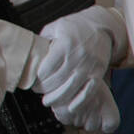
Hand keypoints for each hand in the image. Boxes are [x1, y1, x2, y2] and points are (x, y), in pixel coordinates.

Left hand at [34, 6, 124, 130]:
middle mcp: (78, 56)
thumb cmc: (75, 26)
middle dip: (44, 89)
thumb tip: (30, 53)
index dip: (37, 78)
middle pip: (57, 80)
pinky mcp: (98, 72)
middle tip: (37, 90)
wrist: (102, 26)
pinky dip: (79, 101)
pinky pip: (89, 90)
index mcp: (65, 45)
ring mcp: (89, 66)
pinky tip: (71, 108)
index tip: (33, 80)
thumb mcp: (55, 27)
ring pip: (71, 88)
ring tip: (48, 102)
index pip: (46, 68)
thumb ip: (43, 40)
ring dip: (58, 98)